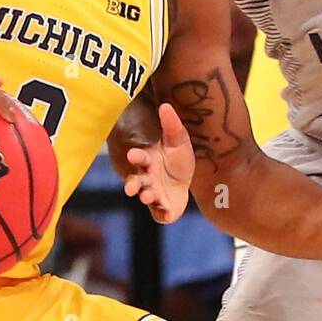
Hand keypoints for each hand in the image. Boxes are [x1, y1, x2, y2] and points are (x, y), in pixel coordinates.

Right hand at [123, 103, 194, 223]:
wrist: (190, 179)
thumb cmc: (178, 157)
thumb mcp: (179, 139)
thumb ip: (172, 124)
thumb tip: (165, 106)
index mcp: (149, 160)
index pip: (139, 157)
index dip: (136, 156)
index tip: (133, 154)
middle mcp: (147, 177)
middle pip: (136, 180)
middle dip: (133, 183)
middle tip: (131, 187)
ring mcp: (154, 193)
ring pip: (145, 196)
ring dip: (145, 196)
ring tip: (147, 195)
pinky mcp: (162, 208)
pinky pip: (160, 214)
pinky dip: (163, 214)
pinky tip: (169, 214)